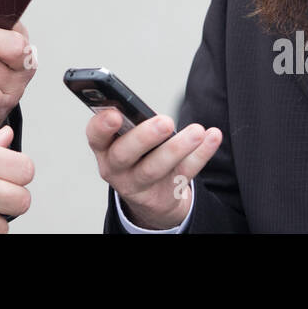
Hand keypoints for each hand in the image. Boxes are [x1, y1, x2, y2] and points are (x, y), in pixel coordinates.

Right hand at [86, 109, 221, 229]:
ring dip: (177, 148)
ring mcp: (139, 184)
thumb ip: (133, 123)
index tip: (115, 113)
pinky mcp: (165, 194)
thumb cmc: (138, 152)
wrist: (149, 195)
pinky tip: (212, 137)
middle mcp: (116, 168)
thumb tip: (152, 113)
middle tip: (165, 121)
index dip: (102, 126)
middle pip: (124, 155)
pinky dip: (201, 154)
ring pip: (155, 168)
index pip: (95, 136)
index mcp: (103, 148)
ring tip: (196, 131)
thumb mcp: (127, 137)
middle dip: (144, 137)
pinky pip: (184, 173)